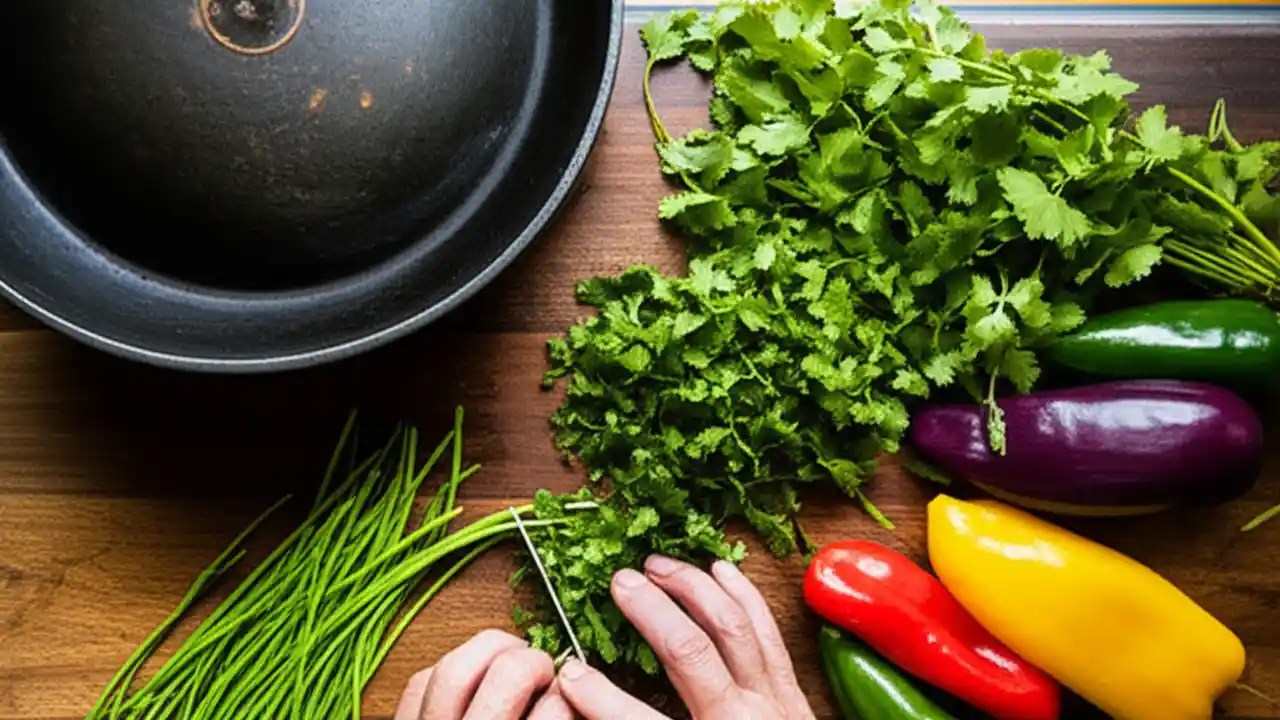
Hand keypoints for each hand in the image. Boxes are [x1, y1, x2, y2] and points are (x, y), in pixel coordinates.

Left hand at [395, 629, 569, 719]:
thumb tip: (568, 691)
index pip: (552, 709)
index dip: (569, 691)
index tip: (572, 689)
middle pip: (505, 674)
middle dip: (531, 661)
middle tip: (544, 672)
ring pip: (456, 666)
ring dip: (489, 653)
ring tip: (508, 664)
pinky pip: (419, 682)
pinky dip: (445, 669)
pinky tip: (467, 680)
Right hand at [556, 557, 814, 719]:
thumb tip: (592, 710)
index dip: (602, 699)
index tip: (570, 675)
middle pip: (692, 651)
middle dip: (652, 610)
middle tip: (619, 581)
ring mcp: (777, 703)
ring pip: (734, 626)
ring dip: (694, 588)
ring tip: (659, 565)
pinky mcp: (795, 694)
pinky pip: (767, 630)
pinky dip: (743, 593)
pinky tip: (721, 570)